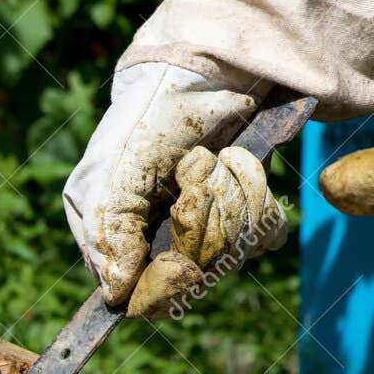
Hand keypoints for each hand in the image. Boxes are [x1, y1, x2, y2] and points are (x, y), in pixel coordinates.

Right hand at [65, 63, 285, 317]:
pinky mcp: (245, 216)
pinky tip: (239, 163)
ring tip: (214, 158)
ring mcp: (205, 234)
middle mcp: (161, 247)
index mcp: (117, 244)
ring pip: (232, 255)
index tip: (178, 256)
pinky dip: (258, 195)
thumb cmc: (143, 124)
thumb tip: (115, 295)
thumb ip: (109, 233)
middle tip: (192, 175)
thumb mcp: (112, 175)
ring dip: (229, 197)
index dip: (165, 282)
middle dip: (201, 222)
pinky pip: (265, 234)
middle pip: (195, 278)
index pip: (143, 297)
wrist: (199, 76)